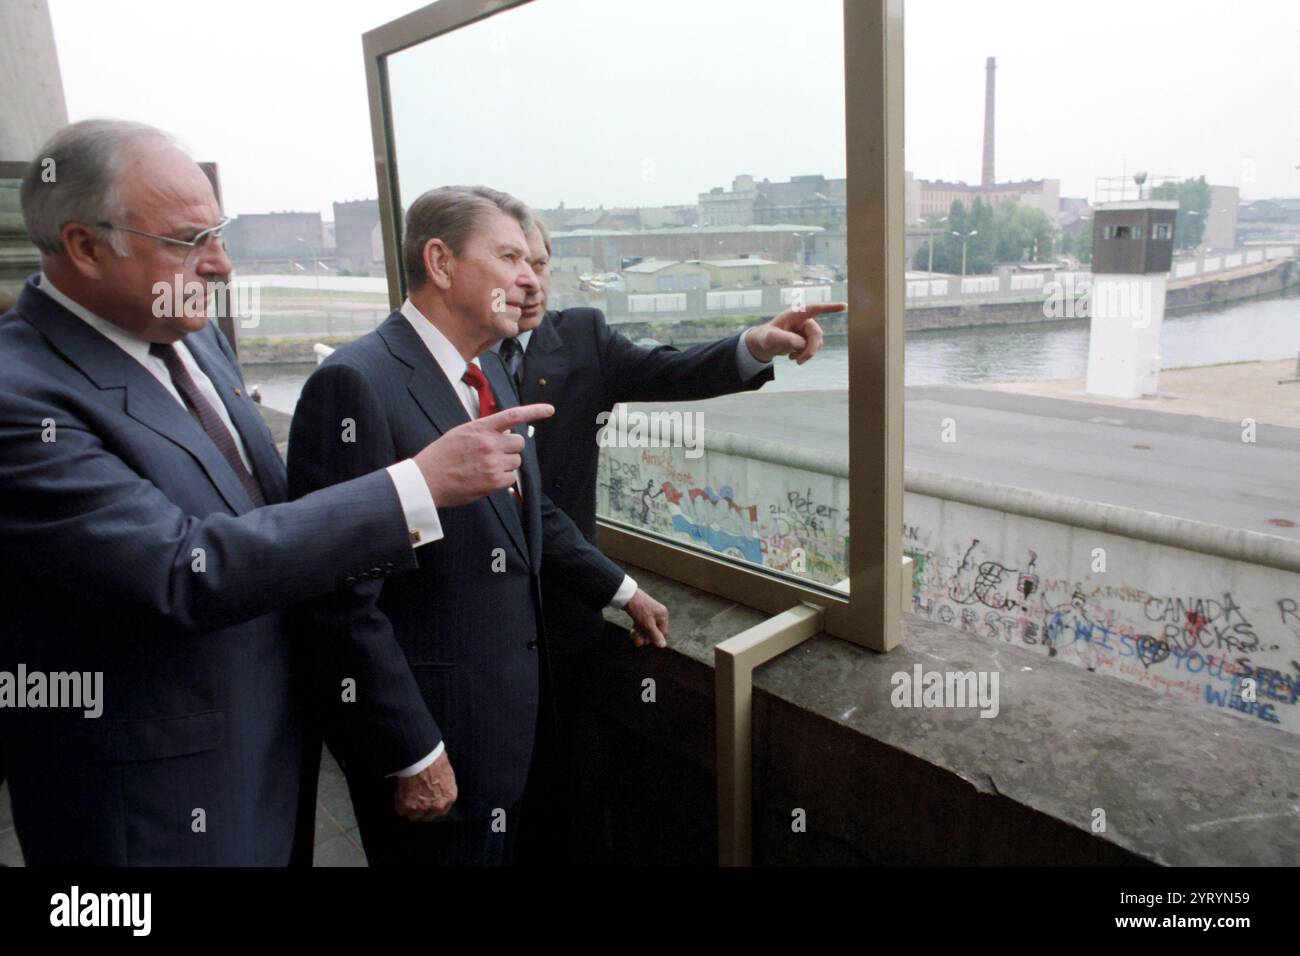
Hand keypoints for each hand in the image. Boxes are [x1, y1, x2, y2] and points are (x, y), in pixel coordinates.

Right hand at [393, 750, 457, 821]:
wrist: (422, 756)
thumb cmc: (434, 759)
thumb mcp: (446, 773)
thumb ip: (443, 786)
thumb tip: (436, 788)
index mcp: (449, 797)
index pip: (441, 811)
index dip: (431, 807)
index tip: (426, 803)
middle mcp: (437, 806)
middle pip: (426, 817)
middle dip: (420, 810)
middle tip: (414, 799)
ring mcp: (422, 807)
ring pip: (413, 817)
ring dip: (408, 808)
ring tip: (405, 796)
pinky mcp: (407, 805)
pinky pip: (400, 811)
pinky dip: (398, 802)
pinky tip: (400, 792)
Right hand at [413, 403, 553, 506]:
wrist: (427, 479)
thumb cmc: (441, 456)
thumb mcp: (461, 433)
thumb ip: (484, 431)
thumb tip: (505, 434)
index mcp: (480, 427)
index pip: (513, 415)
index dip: (534, 411)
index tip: (550, 409)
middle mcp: (489, 443)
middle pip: (519, 442)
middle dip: (512, 448)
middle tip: (496, 453)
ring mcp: (493, 462)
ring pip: (517, 461)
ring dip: (508, 464)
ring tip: (486, 467)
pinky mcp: (494, 481)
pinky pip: (511, 478)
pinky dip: (503, 479)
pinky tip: (486, 479)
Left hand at [624, 588, 668, 647]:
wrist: (625, 595)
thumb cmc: (638, 609)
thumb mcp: (647, 624)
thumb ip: (655, 635)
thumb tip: (663, 646)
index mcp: (662, 615)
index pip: (662, 633)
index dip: (654, 638)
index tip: (645, 640)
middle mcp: (657, 614)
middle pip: (653, 632)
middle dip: (644, 636)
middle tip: (636, 637)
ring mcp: (649, 614)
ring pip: (646, 629)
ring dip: (640, 634)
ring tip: (632, 635)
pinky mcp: (641, 613)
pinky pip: (641, 625)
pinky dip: (637, 629)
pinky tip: (632, 632)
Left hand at [743, 301, 844, 363]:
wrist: (766, 344)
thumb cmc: (767, 337)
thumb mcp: (771, 338)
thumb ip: (785, 339)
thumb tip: (801, 343)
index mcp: (796, 314)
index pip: (815, 309)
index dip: (830, 308)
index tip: (844, 306)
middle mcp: (804, 320)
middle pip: (816, 334)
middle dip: (810, 349)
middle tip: (798, 362)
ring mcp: (807, 330)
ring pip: (817, 343)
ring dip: (807, 354)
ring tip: (793, 359)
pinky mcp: (808, 339)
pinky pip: (814, 349)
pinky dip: (805, 356)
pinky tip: (794, 357)